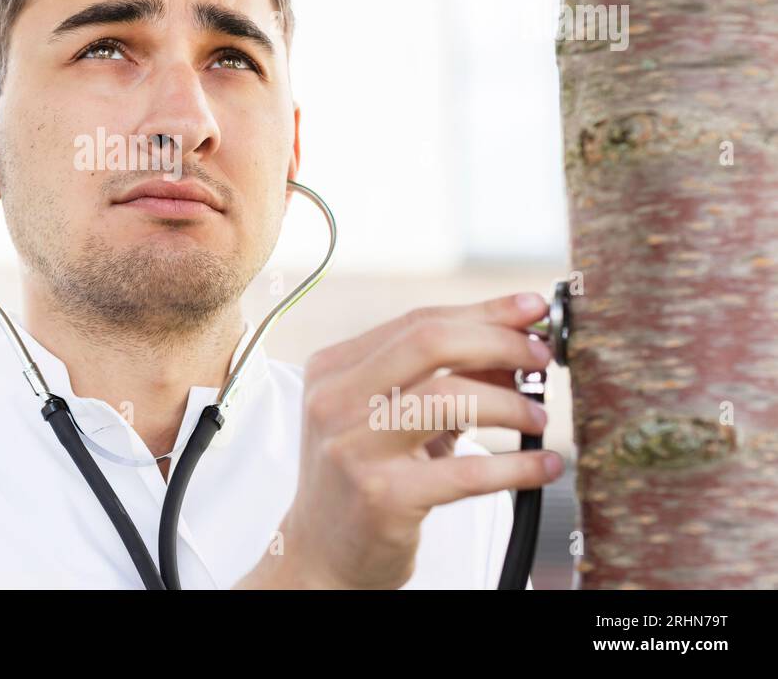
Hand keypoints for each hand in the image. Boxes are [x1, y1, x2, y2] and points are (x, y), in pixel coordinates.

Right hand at [237, 292, 562, 589]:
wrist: (319, 553)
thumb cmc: (362, 478)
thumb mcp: (384, 419)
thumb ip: (437, 379)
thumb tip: (516, 349)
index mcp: (332, 369)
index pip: (417, 321)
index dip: (483, 312)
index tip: (532, 310)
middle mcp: (335, 401)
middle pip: (430, 341)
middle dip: (499, 342)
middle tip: (541, 358)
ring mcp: (354, 448)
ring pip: (450, 397)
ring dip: (510, 402)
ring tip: (538, 417)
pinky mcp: (382, 496)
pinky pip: (468, 471)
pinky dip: (518, 465)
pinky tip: (545, 465)